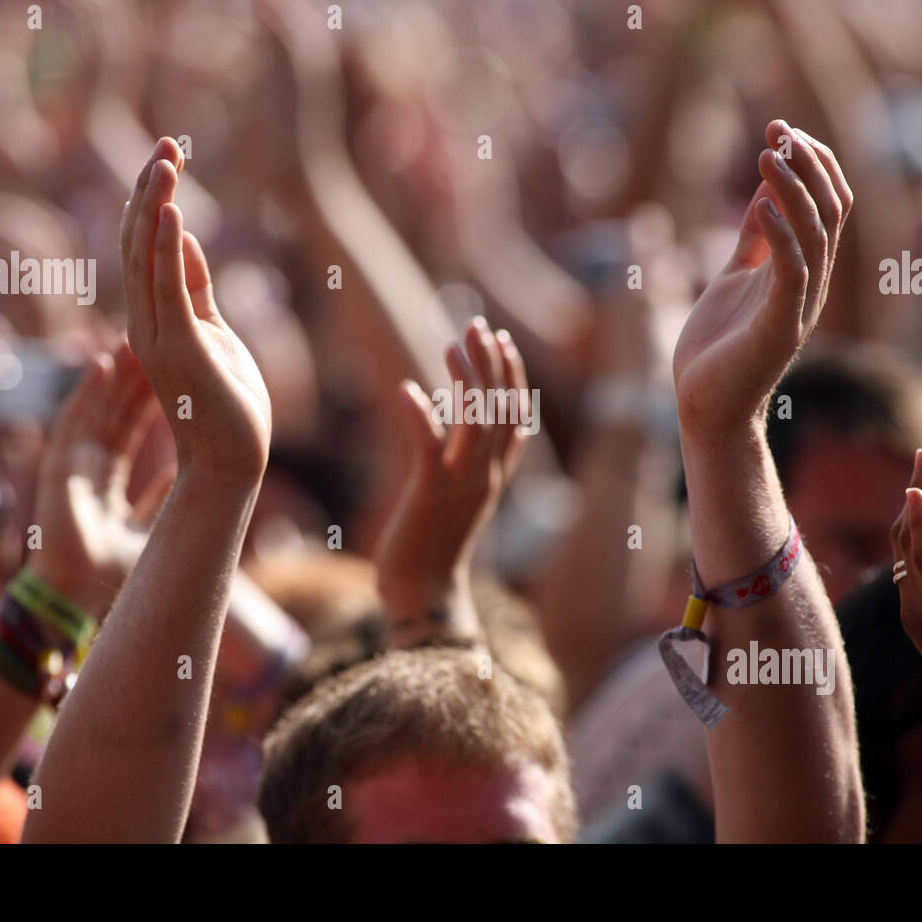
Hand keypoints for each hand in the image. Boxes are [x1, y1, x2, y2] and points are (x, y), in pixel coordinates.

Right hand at [28, 342, 171, 615]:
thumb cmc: (108, 573)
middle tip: (156, 342)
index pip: (129, 429)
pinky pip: (72, 419)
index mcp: (107, 479)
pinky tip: (101, 365)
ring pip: (96, 407)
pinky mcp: (57, 466)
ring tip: (132, 340)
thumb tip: (186, 476)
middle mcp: (87, 465)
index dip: (147, 401)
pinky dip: (86, 392)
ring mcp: (71, 463)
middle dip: (133, 378)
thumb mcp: (147, 529)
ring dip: (113, 375)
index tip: (170, 373)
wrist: (73, 597)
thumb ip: (161, 500)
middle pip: (113, 411)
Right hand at [120, 138, 270, 485]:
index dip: (152, 199)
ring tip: (166, 159)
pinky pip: (171, 293)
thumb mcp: (214, 334)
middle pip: (137, 243)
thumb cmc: (226, 406)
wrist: (232, 465)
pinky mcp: (183, 352)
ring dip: (155, 207)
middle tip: (167, 141)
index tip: (168, 155)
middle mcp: (145, 324)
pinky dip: (169, 251)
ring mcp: (159, 338)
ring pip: (147, 260)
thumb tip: (186, 238)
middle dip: (150, 190)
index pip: (144, 246)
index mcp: (153, 318)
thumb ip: (196, 289)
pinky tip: (174, 214)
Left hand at [374, 319, 529, 637]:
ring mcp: (461, 486)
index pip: (515, 417)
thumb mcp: (456, 502)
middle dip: (491, 363)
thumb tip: (457, 436)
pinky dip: (422, 416)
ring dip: (466, 379)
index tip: (500, 340)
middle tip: (476, 325)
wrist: (423, 595)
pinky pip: (430, 447)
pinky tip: (407, 391)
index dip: (511, 376)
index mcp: (493, 478)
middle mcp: (485, 477)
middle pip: (500, 409)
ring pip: (476, 422)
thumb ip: (464, 468)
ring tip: (451, 345)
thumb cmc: (431, 549)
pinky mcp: (430, 494)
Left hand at [673, 121, 851, 431]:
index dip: (810, 162)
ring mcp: (799, 305)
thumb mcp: (734, 278)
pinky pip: (792, 272)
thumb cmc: (718, 348)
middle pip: (832, 210)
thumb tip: (765, 195)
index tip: (778, 129)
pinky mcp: (779, 327)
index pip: (827, 204)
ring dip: (793, 190)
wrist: (705, 407)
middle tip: (778, 129)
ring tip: (768, 155)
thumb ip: (754, 242)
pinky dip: (781, 234)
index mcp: (802, 270)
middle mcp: (810, 284)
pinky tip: (760, 205)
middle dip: (808, 164)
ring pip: (817, 235)